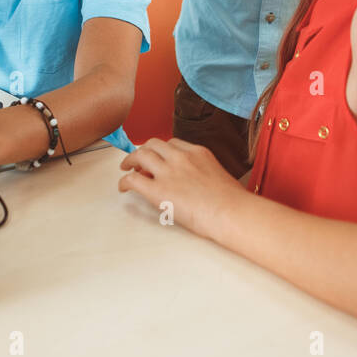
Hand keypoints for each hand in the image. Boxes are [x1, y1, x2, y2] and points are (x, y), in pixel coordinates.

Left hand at [117, 137, 246, 240]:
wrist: (231, 212)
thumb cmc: (233, 202)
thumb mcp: (220, 177)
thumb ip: (205, 173)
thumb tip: (199, 184)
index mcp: (198, 152)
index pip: (173, 143)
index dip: (162, 151)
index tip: (159, 159)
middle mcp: (180, 157)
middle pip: (153, 144)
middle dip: (143, 151)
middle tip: (137, 161)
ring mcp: (168, 172)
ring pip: (140, 155)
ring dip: (130, 161)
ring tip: (126, 169)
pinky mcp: (158, 190)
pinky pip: (133, 180)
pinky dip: (124, 181)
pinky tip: (123, 188)